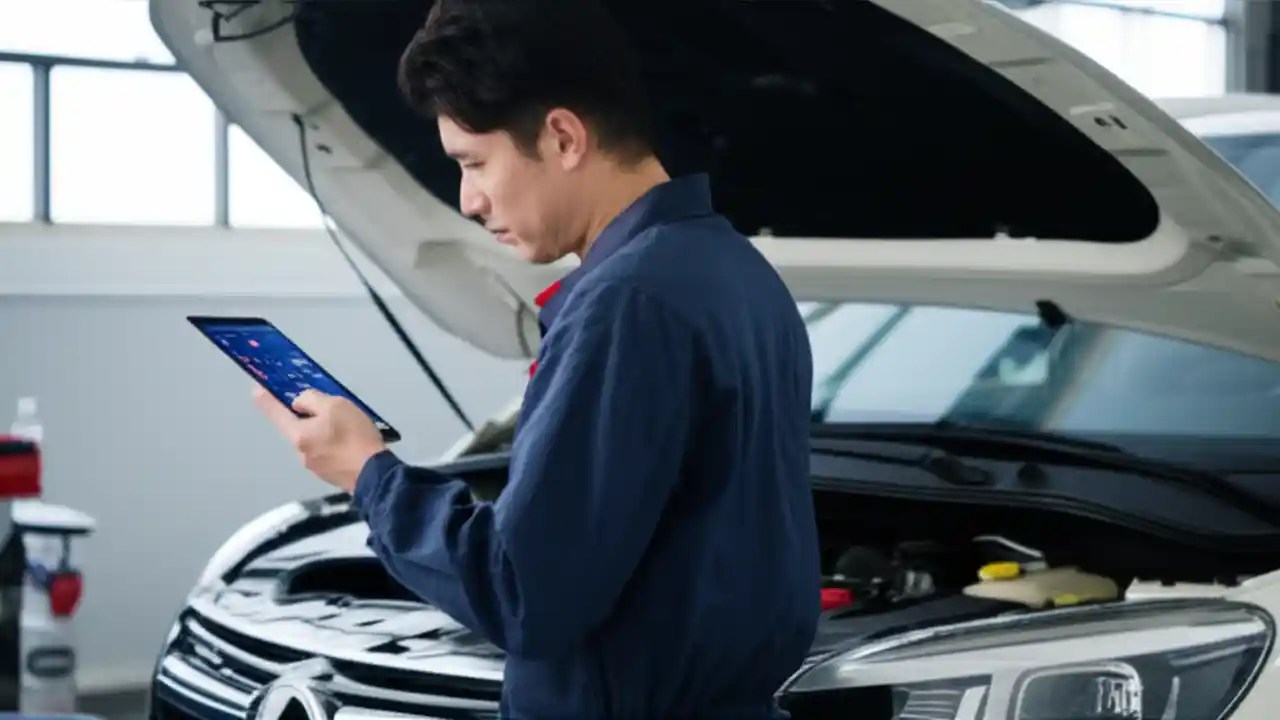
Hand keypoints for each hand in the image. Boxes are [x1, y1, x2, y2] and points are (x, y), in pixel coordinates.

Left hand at [252, 386, 386, 492]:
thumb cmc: (355, 437)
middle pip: (297, 427)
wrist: (374, 473)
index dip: (267, 399)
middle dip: (306, 417)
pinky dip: (332, 444)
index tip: (258, 390)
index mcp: (298, 435)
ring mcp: (314, 466)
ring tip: (346, 426)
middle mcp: (301, 453)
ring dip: (322, 431)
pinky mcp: (328, 474)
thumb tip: (299, 404)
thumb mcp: (335, 406)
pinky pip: (324, 451)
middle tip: (327, 408)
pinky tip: (350, 441)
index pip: (276, 413)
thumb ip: (311, 400)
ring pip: (312, 440)